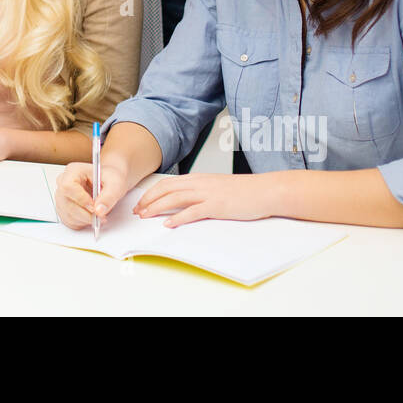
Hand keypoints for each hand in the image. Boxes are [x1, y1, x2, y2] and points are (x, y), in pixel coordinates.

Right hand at [54, 161, 128, 229]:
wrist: (109, 182)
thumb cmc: (109, 178)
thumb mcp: (115, 184)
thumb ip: (108, 197)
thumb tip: (99, 210)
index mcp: (73, 171)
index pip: (68, 186)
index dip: (80, 199)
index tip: (94, 207)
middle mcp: (63, 182)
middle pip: (66, 203)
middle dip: (85, 214)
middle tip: (101, 216)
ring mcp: (62, 196)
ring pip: (67, 214)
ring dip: (84, 220)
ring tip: (98, 216)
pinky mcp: (63, 208)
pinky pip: (69, 221)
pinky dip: (81, 223)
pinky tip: (91, 217)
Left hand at [135, 173, 273, 226]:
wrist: (265, 190)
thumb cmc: (244, 191)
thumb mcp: (217, 187)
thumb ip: (201, 191)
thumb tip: (185, 200)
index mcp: (199, 178)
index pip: (168, 183)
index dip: (152, 192)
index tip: (141, 202)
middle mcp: (200, 183)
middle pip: (166, 188)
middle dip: (148, 199)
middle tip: (137, 211)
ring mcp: (208, 194)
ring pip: (175, 198)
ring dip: (157, 207)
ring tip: (145, 216)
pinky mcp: (217, 206)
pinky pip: (193, 211)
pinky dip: (178, 218)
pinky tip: (168, 224)